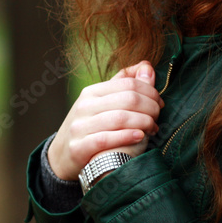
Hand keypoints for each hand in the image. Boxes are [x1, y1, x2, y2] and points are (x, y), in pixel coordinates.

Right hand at [47, 61, 161, 180]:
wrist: (62, 155)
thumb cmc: (90, 126)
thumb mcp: (102, 102)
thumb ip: (125, 84)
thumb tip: (147, 67)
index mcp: (92, 92)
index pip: (128, 83)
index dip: (150, 91)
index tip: (160, 103)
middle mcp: (84, 106)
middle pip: (128, 99)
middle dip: (150, 107)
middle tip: (158, 117)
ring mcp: (80, 127)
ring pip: (120, 118)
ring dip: (143, 123)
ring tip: (153, 128)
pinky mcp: (79, 148)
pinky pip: (106, 139)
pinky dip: (127, 137)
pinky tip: (140, 137)